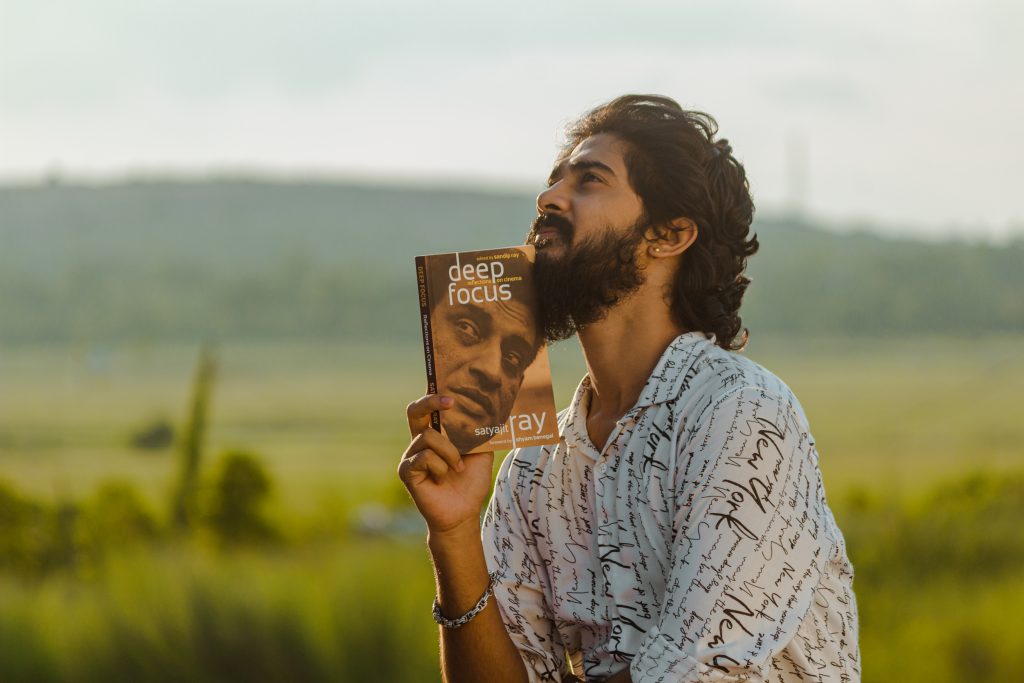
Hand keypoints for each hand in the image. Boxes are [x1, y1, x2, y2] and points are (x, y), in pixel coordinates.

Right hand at [398, 394, 494, 534]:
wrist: (463, 512)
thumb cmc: (470, 482)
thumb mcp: (481, 452)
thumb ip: (479, 432)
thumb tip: (489, 409)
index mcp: (436, 434)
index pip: (429, 408)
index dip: (435, 394)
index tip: (450, 387)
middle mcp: (420, 442)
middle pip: (414, 411)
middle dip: (431, 401)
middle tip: (451, 402)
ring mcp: (411, 455)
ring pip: (428, 437)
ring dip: (450, 452)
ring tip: (457, 468)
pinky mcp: (406, 471)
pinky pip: (424, 457)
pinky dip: (440, 467)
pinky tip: (443, 479)